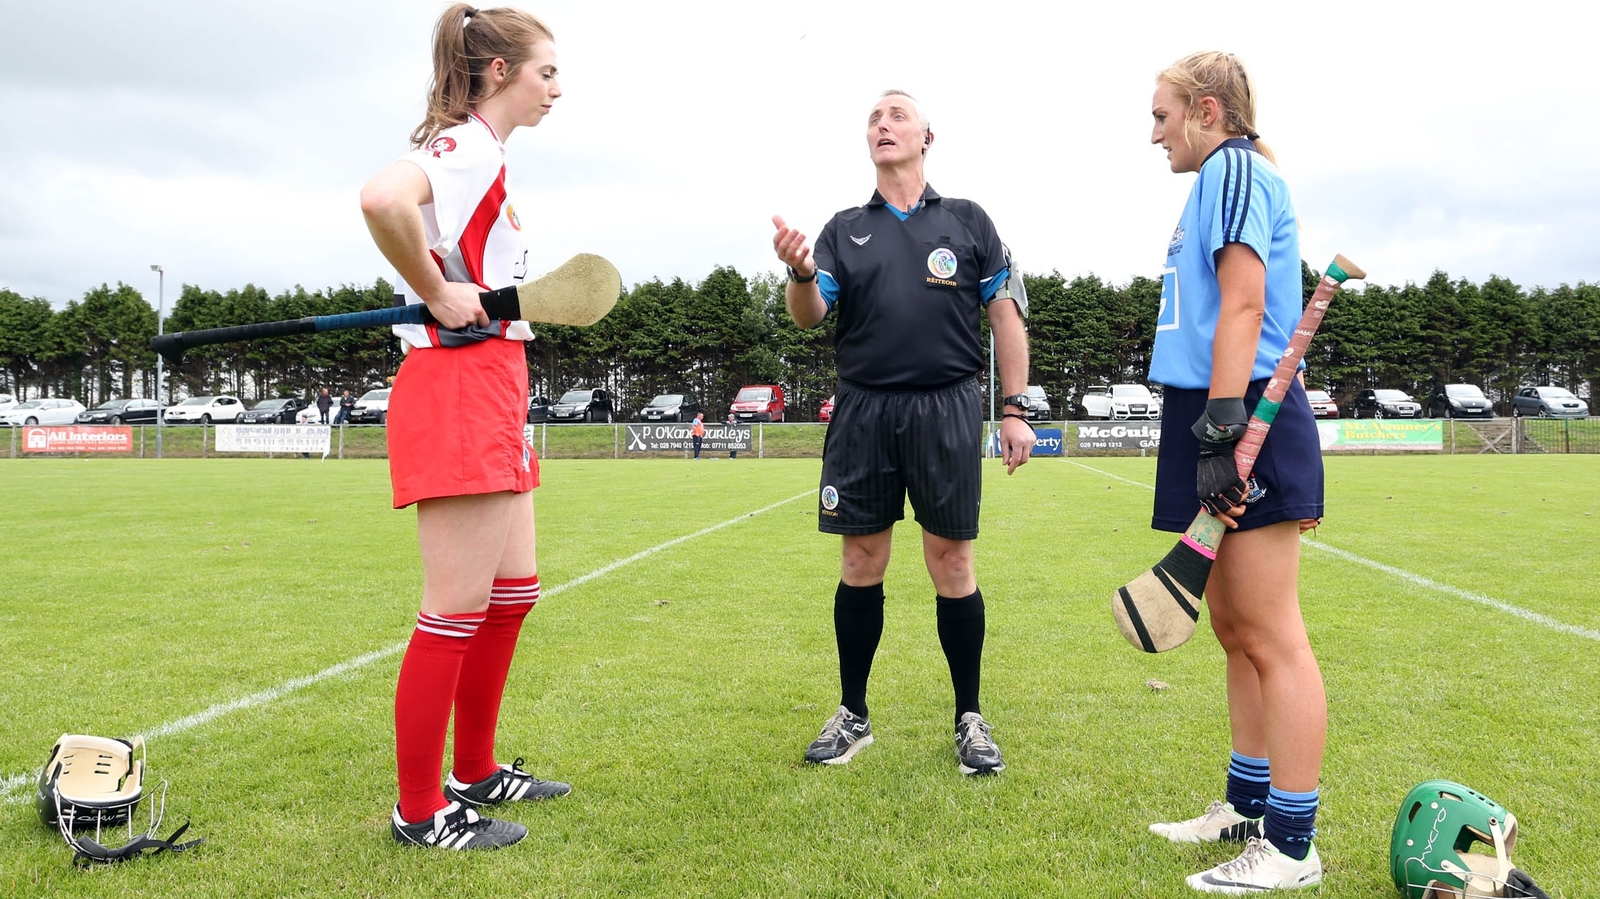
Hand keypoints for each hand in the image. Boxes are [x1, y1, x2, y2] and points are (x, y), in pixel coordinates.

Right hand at [423, 281, 490, 330]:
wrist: (437, 293)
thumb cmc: (453, 290)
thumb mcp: (473, 288)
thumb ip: (483, 294)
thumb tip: (489, 296)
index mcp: (478, 310)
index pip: (486, 322)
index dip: (482, 320)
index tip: (479, 318)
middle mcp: (471, 318)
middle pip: (476, 325)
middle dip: (472, 320)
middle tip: (465, 312)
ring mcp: (462, 324)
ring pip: (466, 326)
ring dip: (463, 321)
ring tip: (456, 312)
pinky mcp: (452, 327)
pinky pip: (456, 327)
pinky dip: (454, 323)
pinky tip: (451, 314)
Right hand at [772, 215, 813, 276]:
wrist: (803, 263)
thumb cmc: (794, 247)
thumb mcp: (788, 237)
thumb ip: (781, 227)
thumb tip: (774, 216)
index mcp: (778, 247)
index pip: (776, 241)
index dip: (780, 234)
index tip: (787, 227)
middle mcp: (782, 254)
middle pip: (783, 246)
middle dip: (789, 237)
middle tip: (797, 229)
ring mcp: (789, 261)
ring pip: (790, 252)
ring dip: (797, 243)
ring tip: (803, 235)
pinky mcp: (798, 265)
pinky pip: (799, 260)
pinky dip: (803, 253)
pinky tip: (807, 247)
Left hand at [998, 415, 1034, 473]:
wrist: (1015, 415)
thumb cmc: (1008, 426)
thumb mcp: (1003, 440)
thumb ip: (1005, 453)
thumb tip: (1005, 463)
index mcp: (1018, 442)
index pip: (1016, 459)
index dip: (1013, 467)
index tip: (1009, 472)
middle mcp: (1027, 442)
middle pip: (1024, 459)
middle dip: (1017, 463)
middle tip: (1010, 463)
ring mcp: (1031, 440)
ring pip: (1027, 455)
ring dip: (1020, 456)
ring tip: (1013, 450)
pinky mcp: (1033, 438)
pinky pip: (1029, 449)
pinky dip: (1024, 451)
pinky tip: (1018, 445)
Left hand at [1192, 397, 1247, 521]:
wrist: (1213, 450)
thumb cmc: (1209, 467)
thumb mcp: (1205, 483)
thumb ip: (1211, 495)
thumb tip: (1219, 505)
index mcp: (1204, 495)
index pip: (1214, 514)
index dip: (1225, 520)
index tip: (1234, 524)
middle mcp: (1213, 493)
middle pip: (1228, 510)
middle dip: (1237, 512)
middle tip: (1242, 509)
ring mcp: (1223, 486)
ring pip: (1237, 500)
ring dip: (1243, 499)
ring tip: (1243, 494)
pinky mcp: (1233, 479)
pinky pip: (1243, 489)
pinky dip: (1245, 489)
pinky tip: (1245, 486)